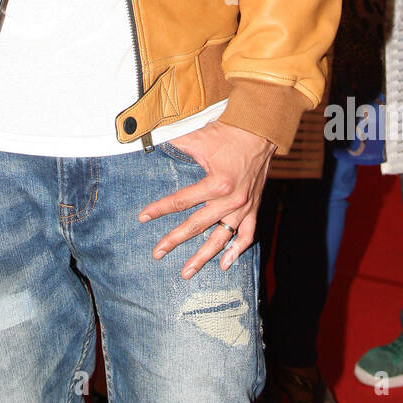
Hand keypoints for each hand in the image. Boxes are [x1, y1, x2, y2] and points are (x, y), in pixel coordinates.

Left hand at [139, 120, 275, 277]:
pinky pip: (246, 236)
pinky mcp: (253, 208)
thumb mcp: (199, 137)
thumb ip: (175, 142)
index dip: (160, 209)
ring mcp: (244, 207)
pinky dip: (236, 251)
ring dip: (203, 256)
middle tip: (157, 253)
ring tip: (187, 272)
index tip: (143, 217)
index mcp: (217, 183)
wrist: (260, 131)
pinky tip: (224, 264)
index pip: (182, 201)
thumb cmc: (228, 133)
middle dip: (175, 240)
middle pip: (197, 225)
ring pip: (221, 238)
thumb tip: (147, 138)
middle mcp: (231, 200)